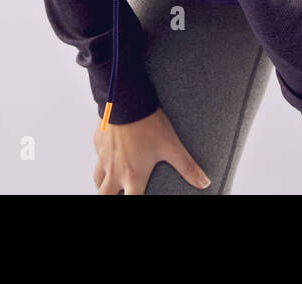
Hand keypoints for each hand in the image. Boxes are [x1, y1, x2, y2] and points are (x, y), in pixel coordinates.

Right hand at [93, 107, 211, 193]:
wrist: (126, 99)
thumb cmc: (148, 123)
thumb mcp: (171, 145)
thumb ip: (187, 166)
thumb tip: (204, 182)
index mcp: (133, 176)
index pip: (131, 202)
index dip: (134, 204)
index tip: (137, 199)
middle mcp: (115, 170)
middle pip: (104, 196)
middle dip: (110, 199)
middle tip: (118, 195)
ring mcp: (104, 157)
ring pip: (97, 180)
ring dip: (103, 185)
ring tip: (110, 186)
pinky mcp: (98, 142)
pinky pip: (97, 157)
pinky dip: (102, 161)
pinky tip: (109, 156)